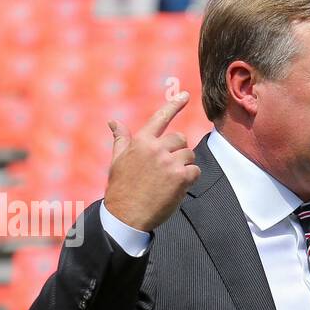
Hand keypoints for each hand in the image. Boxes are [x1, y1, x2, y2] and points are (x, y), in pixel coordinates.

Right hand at [103, 92, 199, 232]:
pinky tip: (177, 188)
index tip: (185, 94)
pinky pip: (195, 171)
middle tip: (168, 168)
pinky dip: (190, 179)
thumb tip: (113, 122)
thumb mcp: (117, 161)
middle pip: (181, 139)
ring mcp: (169, 162)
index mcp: (141, 142)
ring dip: (184, 166)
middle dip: (179, 151)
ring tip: (169, 181)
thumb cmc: (121, 188)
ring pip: (189, 155)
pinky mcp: (180, 177)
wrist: (126, 215)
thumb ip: (121, 140)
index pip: (160, 118)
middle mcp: (156, 148)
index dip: (174, 105)